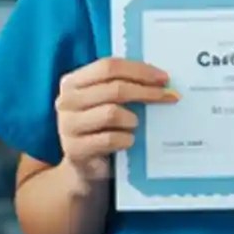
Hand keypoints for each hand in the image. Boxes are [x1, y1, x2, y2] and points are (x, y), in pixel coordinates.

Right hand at [55, 57, 178, 180]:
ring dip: (132, 119)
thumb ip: (123, 85)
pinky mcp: (75, 150)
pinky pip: (110, 139)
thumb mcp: (106, 101)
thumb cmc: (100, 127)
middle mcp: (66, 101)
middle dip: (146, 91)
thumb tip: (160, 78)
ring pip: (111, 113)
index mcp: (72, 82)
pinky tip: (129, 140)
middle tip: (167, 96)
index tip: (163, 78)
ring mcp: (67, 126)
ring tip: (136, 124)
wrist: (84, 166)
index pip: (109, 67)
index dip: (139, 70)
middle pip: (114, 88)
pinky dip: (126, 139)